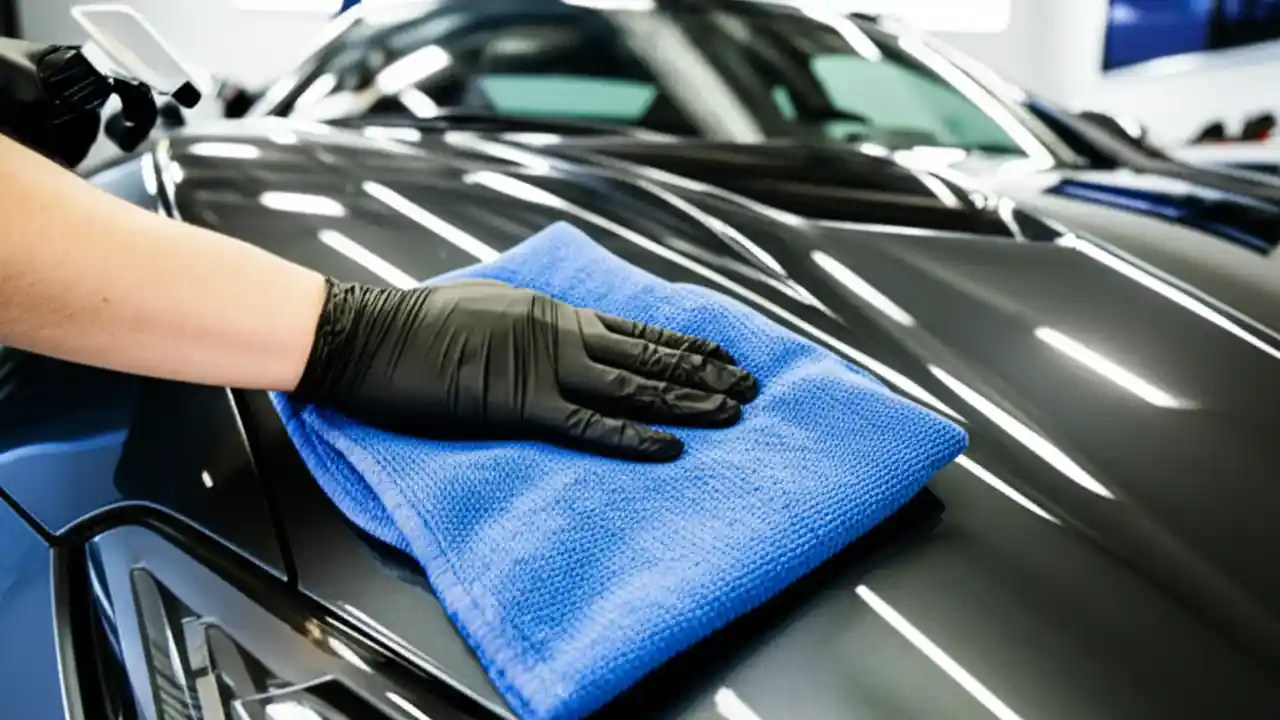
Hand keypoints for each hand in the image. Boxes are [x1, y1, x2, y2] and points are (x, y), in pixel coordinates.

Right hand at [294, 279, 757, 460]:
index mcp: (552, 313)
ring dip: (686, 401)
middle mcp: (559, 335)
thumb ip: (531, 324)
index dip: (685, 343)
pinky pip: (589, 426)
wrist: (368, 336)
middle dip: (704, 373)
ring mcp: (542, 369)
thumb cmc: (416, 325)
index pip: (636, 330)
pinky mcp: (519, 406)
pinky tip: (670, 447)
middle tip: (751, 386)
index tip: (723, 353)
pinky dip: (633, 437)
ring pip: (632, 387)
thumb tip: (557, 332)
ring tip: (732, 413)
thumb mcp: (487, 308)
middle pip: (648, 357)